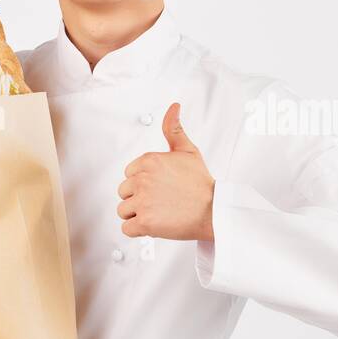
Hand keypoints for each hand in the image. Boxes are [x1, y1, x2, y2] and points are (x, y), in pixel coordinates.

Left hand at [117, 102, 214, 240]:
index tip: (161, 187)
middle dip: (139, 199)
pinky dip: (138, 231)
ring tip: (159, 213)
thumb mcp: (188, 151)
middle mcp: (142, 179)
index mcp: (148, 161)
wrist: (214, 211)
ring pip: (123, 211)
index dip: (144, 183)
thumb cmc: (201, 183)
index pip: (129, 175)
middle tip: (162, 201)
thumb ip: (174, 129)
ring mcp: (142, 201)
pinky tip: (155, 224)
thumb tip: (173, 107)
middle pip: (124, 192)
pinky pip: (126, 229)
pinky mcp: (144, 222)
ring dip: (138, 215)